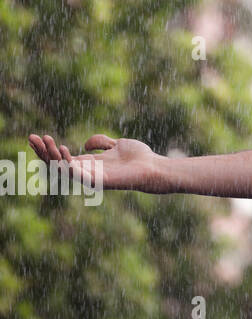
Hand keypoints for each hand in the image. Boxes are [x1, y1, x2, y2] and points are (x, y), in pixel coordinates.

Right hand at [26, 133, 166, 192]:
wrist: (154, 167)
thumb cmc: (138, 157)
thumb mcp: (117, 144)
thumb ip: (101, 142)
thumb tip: (86, 142)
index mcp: (89, 163)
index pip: (60, 157)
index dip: (46, 149)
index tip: (34, 136)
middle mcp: (87, 171)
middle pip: (57, 163)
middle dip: (43, 151)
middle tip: (31, 137)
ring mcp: (92, 177)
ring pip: (64, 168)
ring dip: (53, 155)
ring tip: (47, 140)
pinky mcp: (99, 182)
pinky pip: (79, 176)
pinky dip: (70, 165)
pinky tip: (63, 151)